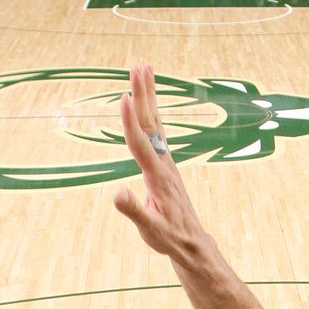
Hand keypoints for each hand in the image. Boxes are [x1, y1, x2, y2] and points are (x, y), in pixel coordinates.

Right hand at [113, 64, 205, 258]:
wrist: (191, 242)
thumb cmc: (169, 237)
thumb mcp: (150, 230)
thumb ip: (135, 211)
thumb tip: (117, 194)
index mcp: (157, 176)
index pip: (140, 144)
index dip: (131, 121)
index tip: (124, 97)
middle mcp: (164, 163)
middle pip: (151, 123)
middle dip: (144, 93)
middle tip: (138, 66)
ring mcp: (166, 161)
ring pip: (155, 122)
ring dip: (149, 95)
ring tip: (143, 69)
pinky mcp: (164, 163)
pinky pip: (156, 130)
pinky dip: (150, 111)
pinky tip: (147, 102)